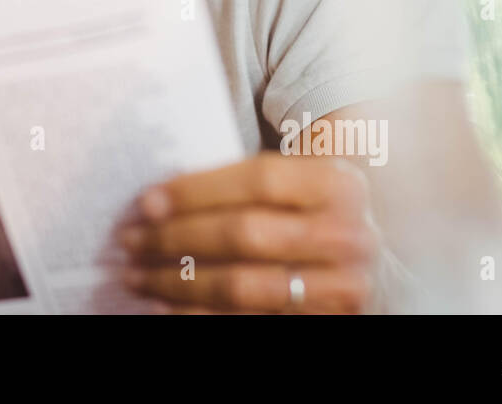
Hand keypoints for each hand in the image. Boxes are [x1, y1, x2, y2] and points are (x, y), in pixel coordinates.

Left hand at [117, 152, 380, 312]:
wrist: (370, 262)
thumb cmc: (313, 211)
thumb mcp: (301, 179)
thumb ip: (247, 181)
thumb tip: (158, 200)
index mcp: (339, 184)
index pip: (259, 181)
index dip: (197, 190)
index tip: (147, 201)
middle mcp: (347, 235)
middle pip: (245, 234)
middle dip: (176, 238)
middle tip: (131, 239)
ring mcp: (341, 286)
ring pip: (241, 286)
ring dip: (178, 282)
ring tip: (138, 274)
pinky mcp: (326, 323)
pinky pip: (248, 322)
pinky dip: (198, 315)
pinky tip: (165, 305)